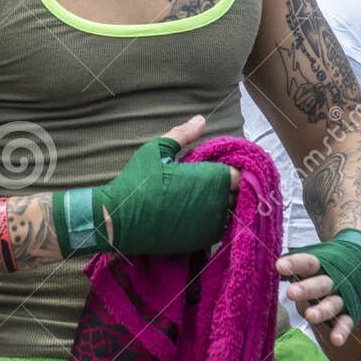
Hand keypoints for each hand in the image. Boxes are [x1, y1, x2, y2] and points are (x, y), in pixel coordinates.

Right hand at [56, 114, 238, 256]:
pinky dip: (215, 220)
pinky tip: (200, 213)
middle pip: (239, 195)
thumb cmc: (138, 181)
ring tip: (209, 197)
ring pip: (231, 213)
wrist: (119, 220)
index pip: (240, 174)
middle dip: (232, 187)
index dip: (235, 169)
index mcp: (210, 179)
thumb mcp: (157, 150)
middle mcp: (216, 203)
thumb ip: (183, 134)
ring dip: (225, 205)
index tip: (225, 166)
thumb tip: (201, 119)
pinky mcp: (200, 241)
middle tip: (216, 181)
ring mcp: (210, 225)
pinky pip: (219, 229)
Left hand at [278, 228, 360, 346]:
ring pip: (332, 303)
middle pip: (319, 284)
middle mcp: (331, 280)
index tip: (279, 266)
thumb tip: (266, 271)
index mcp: (320, 265)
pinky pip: (346, 322)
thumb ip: (293, 267)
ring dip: (322, 310)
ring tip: (309, 317)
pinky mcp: (350, 312)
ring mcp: (342, 297)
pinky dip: (342, 331)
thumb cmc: (324, 268)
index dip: (294, 263)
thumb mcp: (311, 264)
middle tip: (291, 293)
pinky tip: (336, 340)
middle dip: (306, 288)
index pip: (306, 262)